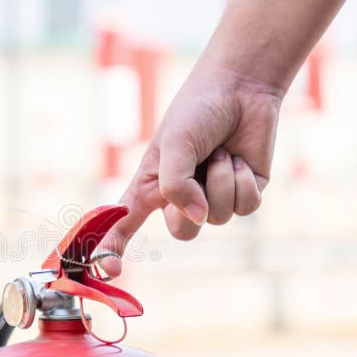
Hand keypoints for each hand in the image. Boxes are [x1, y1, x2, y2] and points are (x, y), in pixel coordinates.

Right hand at [98, 67, 282, 277]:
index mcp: (152, 187)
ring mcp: (214, 198)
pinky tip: (239, 159)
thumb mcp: (174, 145)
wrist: (241, 87)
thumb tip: (199, 217)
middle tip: (196, 174)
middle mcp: (182, 198)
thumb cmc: (197, 111)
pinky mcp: (245, 193)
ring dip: (221, 180)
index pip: (125, 225)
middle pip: (184, 231)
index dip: (114, 250)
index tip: (111, 269)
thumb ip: (177, 185)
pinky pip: (245, 207)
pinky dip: (242, 182)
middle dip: (191, 206)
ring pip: (218, 218)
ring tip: (219, 151)